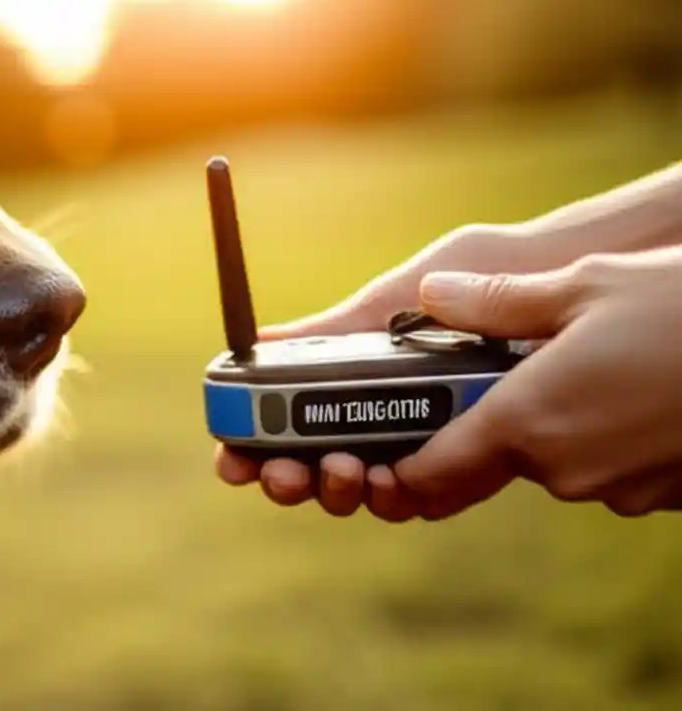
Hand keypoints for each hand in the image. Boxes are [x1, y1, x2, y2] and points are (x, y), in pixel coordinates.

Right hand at [217, 222, 555, 519]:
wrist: (547, 279)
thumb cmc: (466, 278)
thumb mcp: (388, 301)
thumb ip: (330, 332)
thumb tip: (260, 340)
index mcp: (344, 383)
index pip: (281, 430)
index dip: (247, 453)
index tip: (230, 462)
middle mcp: (374, 420)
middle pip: (310, 473)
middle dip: (286, 482)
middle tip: (282, 472)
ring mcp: (418, 444)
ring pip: (358, 494)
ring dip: (335, 492)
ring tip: (343, 469)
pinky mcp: (467, 460)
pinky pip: (422, 498)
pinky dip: (396, 497)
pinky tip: (388, 481)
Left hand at [394, 246, 681, 518]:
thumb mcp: (587, 287)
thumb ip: (498, 303)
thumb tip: (431, 294)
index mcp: (524, 421)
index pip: (430, 472)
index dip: (400, 467)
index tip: (381, 451)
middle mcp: (561, 470)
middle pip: (490, 462)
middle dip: (483, 426)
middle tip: (495, 376)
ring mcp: (614, 488)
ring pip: (552, 462)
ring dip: (550, 425)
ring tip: (579, 364)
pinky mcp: (658, 495)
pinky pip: (606, 468)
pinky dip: (601, 436)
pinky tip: (628, 388)